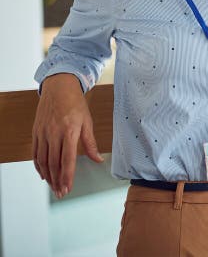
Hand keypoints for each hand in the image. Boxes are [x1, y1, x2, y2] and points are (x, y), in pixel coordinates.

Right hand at [31, 74, 103, 198]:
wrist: (59, 88)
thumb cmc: (76, 104)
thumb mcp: (87, 122)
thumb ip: (91, 143)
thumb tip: (98, 159)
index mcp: (69, 131)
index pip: (67, 159)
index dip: (67, 176)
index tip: (68, 188)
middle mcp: (54, 134)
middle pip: (54, 163)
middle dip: (57, 180)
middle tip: (61, 192)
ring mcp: (43, 133)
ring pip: (43, 160)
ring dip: (47, 176)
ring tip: (53, 186)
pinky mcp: (36, 132)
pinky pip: (35, 153)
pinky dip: (38, 166)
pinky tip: (43, 174)